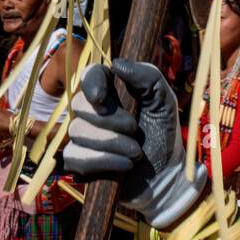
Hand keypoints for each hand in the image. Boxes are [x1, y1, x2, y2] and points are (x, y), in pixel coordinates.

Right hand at [64, 59, 206, 228]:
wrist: (165, 174)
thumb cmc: (163, 133)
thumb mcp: (164, 101)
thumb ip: (148, 77)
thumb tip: (117, 65)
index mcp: (111, 90)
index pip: (89, 75)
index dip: (91, 84)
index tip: (101, 98)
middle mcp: (92, 110)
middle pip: (79, 104)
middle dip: (110, 120)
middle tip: (135, 130)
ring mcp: (82, 136)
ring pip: (78, 131)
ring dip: (112, 143)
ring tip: (136, 152)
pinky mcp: (77, 161)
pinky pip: (74, 156)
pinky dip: (103, 160)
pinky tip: (124, 165)